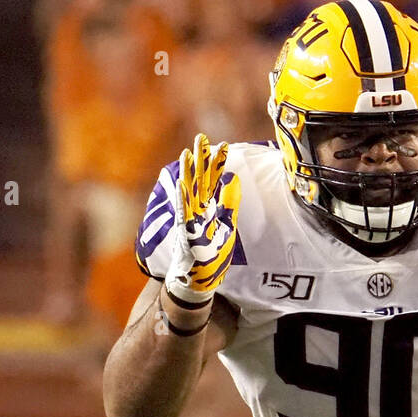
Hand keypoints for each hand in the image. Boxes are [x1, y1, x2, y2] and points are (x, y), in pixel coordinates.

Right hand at [164, 134, 241, 305]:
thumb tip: (234, 178)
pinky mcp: (186, 234)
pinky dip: (183, 198)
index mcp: (208, 208)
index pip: (213, 181)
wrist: (199, 279)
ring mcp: (190, 221)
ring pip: (190, 192)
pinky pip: (184, 214)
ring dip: (189, 173)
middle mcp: (197, 211)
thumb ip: (229, 202)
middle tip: (202, 137)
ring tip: (189, 153)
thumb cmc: (212, 254)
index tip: (223, 145)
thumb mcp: (227, 224)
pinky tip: (183, 183)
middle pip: (199, 180)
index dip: (217, 163)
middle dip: (201, 160)